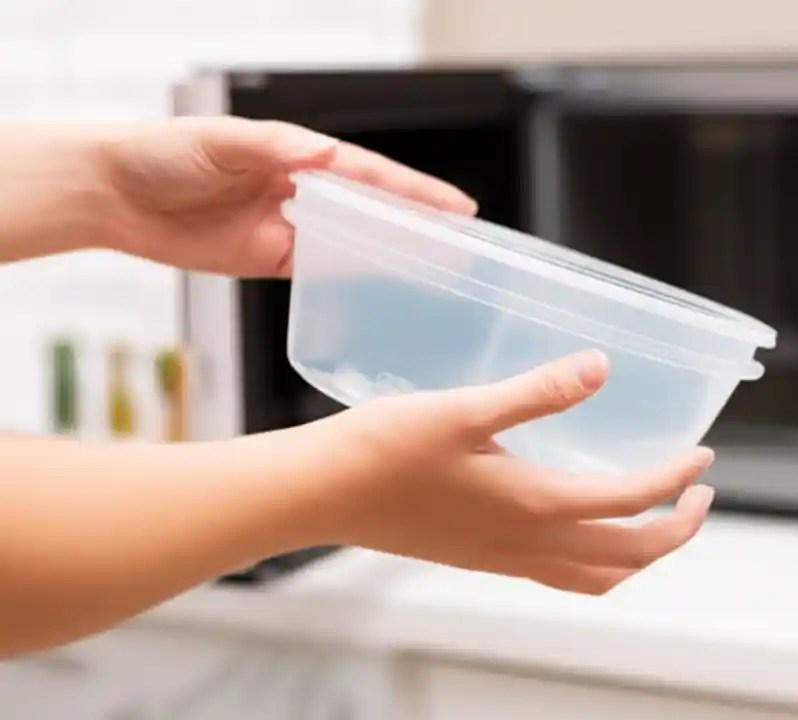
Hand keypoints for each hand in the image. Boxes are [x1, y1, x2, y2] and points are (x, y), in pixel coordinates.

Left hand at [101, 116, 476, 276]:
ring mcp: (288, 227)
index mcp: (297, 157)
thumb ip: (275, 147)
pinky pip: (320, 272)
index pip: (371, 176)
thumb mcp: (220, 141)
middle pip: (374, 211)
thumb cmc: (160, 153)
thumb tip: (325, 154)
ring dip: (395, 255)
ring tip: (441, 270)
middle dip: (420, 225)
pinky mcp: (268, 260)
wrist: (112, 194)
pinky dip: (352, 280)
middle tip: (467, 244)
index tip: (458, 209)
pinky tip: (384, 290)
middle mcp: (301, 190)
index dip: (417, 193)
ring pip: (356, 244)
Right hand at [303, 350, 715, 594]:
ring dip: (641, 553)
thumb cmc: (381, 449)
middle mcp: (527, 542)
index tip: (703, 455)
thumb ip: (538, 390)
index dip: (676, 478)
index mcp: (533, 504)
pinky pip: (563, 576)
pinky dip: (598, 562)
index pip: (630, 500)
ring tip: (658, 519)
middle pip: (630, 555)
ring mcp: (504, 558)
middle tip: (700, 495)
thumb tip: (600, 367)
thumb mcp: (464, 409)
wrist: (319, 494)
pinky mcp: (482, 558)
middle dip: (677, 530)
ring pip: (599, 575)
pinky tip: (586, 526)